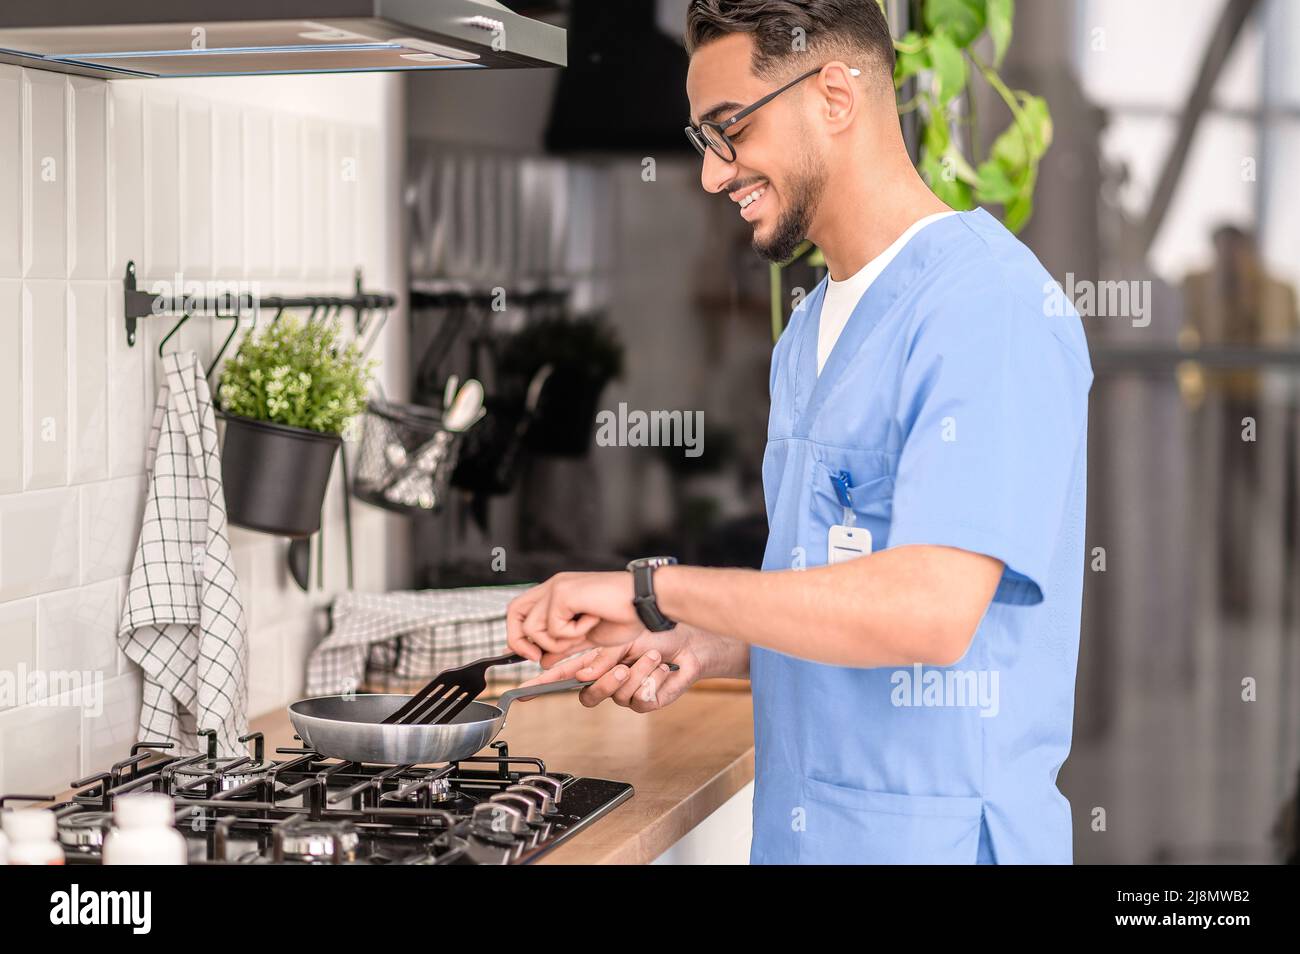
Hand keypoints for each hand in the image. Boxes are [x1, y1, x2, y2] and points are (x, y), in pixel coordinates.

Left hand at [506, 571, 643, 665]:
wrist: (645, 601)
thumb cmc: (624, 614)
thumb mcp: (586, 636)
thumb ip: (562, 645)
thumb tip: (542, 660)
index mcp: (557, 592)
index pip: (520, 610)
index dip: (518, 635)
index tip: (533, 657)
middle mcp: (554, 586)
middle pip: (514, 613)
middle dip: (521, 641)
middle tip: (539, 658)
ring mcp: (556, 588)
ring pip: (532, 628)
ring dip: (557, 642)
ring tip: (584, 631)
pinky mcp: (562, 593)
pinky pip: (552, 629)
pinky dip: (572, 634)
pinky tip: (591, 621)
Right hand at [516, 628, 702, 712]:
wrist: (690, 640)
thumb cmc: (655, 632)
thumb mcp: (621, 635)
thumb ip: (598, 654)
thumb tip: (582, 674)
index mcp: (594, 660)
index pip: (561, 676)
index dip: (540, 687)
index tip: (520, 694)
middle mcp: (606, 678)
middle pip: (588, 695)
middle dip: (606, 681)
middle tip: (623, 664)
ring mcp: (625, 692)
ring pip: (616, 696)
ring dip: (638, 673)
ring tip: (653, 656)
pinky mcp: (645, 701)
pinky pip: (639, 700)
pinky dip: (653, 679)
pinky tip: (663, 668)